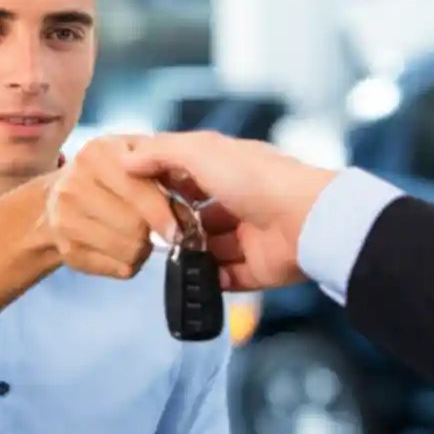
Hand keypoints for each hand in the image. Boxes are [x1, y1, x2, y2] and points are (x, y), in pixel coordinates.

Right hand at [43, 136, 178, 279]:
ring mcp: (65, 220)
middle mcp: (75, 185)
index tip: (178, 228)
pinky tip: (125, 249)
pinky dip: (131, 263)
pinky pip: (118, 269)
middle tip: (158, 228)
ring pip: (129, 251)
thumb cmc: (110, 172)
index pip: (138, 193)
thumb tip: (185, 214)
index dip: (163, 214)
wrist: (58, 196)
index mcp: (97, 155)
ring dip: (145, 249)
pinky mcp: (68, 251)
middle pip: (135, 227)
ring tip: (141, 237)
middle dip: (154, 231)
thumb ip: (163, 171)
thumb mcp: (136, 155)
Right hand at [122, 131, 337, 291]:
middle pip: (199, 215)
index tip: (137, 194)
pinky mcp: (260, 268)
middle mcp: (242, 200)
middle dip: (175, 224)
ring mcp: (252, 235)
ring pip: (212, 248)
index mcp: (231, 169)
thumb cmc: (257, 179)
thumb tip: (127, 159)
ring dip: (190, 254)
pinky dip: (210, 281)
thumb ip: (162, 151)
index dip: (164, 183)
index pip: (190, 174)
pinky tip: (188, 281)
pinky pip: (229, 278)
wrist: (306, 220)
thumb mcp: (202, 151)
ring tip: (165, 259)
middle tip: (148, 233)